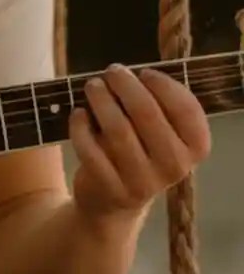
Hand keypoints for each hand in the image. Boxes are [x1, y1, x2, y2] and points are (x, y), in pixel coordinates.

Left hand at [69, 64, 210, 228]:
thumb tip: (129, 74)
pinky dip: (80, 126)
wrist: (112, 202)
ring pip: (117, 129)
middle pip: (147, 114)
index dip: (164, 86)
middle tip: (112, 71)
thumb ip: (156, 107)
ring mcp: (142, 180)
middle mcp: (174, 166)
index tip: (144, 73)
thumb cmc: (140, 153)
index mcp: (194, 149)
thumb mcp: (159, 134)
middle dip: (126, 86)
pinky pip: (90, 148)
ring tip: (93, 85)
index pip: (186, 110)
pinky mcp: (110, 187)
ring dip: (102, 100)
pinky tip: (78, 113)